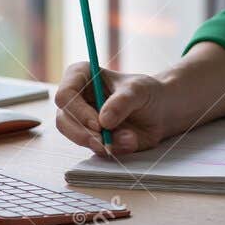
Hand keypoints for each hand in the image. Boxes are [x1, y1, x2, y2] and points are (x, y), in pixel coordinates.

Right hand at [53, 62, 172, 156]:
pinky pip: (93, 148)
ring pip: (75, 136)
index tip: (98, 123)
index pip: (65, 93)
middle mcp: (77, 98)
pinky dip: (112, 149)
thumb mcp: (138, 90)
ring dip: (100, 143)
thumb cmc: (146, 92)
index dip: (77, 110)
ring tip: (127, 139)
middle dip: (84, 133)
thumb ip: (122, 102)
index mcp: (82, 76)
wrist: (160, 112)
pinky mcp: (91, 137)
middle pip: (63, 120)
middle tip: (105, 141)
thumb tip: (104, 120)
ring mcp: (82, 120)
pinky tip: (129, 141)